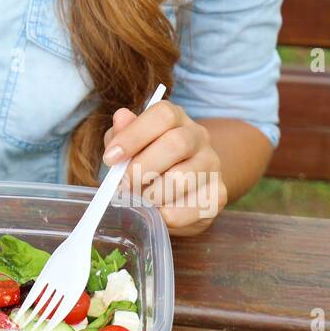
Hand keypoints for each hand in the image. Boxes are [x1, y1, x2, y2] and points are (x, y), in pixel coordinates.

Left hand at [102, 100, 226, 235]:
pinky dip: (169, 215)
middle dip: (141, 169)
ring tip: (140, 201)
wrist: (182, 184)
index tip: (110, 158)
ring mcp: (212, 164)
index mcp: (176, 117)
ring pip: (182, 178)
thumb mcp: (129, 144)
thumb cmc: (148, 159)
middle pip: (175, 144)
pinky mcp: (220, 194)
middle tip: (123, 186)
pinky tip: (159, 212)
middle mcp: (199, 136)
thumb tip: (120, 118)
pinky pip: (193, 207)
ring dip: (152, 195)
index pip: (162, 115)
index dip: (133, 135)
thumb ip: (122, 132)